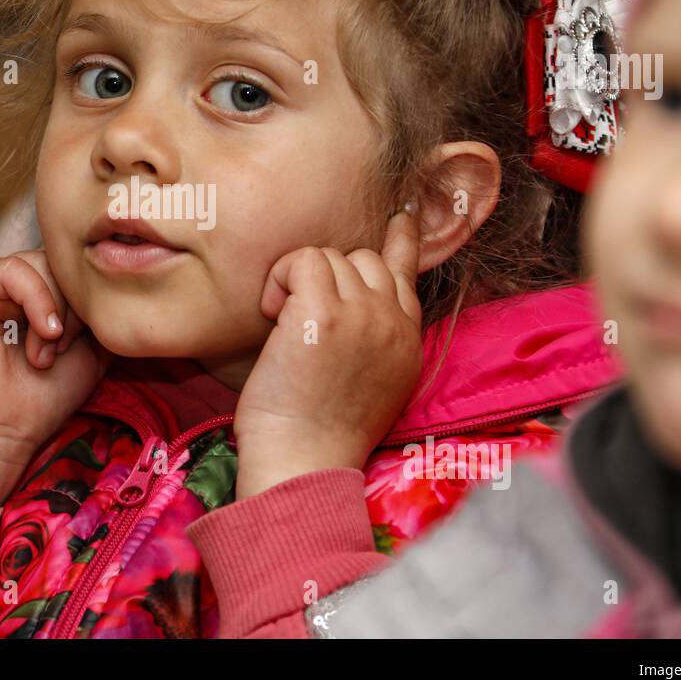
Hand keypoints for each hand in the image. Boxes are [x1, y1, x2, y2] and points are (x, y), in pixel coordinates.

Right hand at [0, 250, 111, 519]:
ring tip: (46, 352)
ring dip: (58, 310)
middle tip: (64, 348)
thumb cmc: (41, 399)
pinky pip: (15, 269)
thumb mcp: (91, 349)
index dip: (91, 299)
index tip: (88, 342)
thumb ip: (101, 312)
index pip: (76, 268)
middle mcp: (11, 284)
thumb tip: (123, 280)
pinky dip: (39, 300)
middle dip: (76, 306)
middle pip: (63, 262)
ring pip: (44, 263)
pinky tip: (43, 334)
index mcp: (36, 293)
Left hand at [233, 206, 423, 499]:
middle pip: (363, 259)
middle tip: (298, 318)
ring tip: (283, 326)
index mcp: (407, 339)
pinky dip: (278, 281)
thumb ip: (373, 337)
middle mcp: (392, 321)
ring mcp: (362, 314)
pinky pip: (300, 260)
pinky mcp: (323, 313)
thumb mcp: (371, 381)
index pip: (408, 271)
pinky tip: (272, 318)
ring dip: (297, 282)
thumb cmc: (319, 431)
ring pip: (329, 256)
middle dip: (327, 277)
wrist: (304, 462)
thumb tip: (352, 299)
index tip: (399, 218)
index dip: (399, 242)